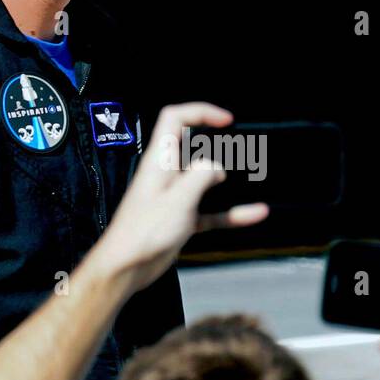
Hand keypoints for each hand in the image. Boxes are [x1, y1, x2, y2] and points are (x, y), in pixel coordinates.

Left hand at [93, 103, 267, 291]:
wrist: (126, 268)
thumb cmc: (143, 233)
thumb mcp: (179, 200)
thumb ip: (201, 177)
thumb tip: (217, 167)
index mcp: (159, 162)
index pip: (174, 119)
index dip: (200, 112)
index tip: (225, 120)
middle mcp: (166, 175)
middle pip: (192, 147)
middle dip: (216, 144)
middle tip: (240, 148)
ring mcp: (173, 197)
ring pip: (204, 180)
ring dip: (225, 179)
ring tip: (248, 176)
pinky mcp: (180, 219)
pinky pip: (211, 211)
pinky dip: (231, 212)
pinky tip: (253, 214)